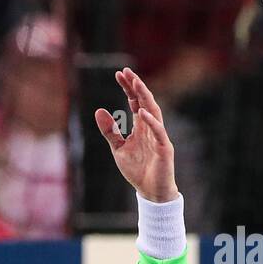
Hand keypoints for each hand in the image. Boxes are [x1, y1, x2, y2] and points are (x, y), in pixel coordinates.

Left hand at [94, 67, 178, 203]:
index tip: (120, 74)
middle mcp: (151, 127)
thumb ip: (110, 131)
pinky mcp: (164, 148)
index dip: (128, 88)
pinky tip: (142, 113)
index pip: (135, 101)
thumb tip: (98, 110)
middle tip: (127, 72)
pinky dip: (152, 122)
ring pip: (154, 112)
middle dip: (136, 86)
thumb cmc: (137, 170)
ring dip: (145, 97)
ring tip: (136, 83)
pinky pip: (159, 132)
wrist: (151, 191)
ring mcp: (159, 136)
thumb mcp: (117, 149)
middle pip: (144, 102)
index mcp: (140, 126)